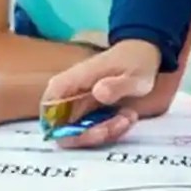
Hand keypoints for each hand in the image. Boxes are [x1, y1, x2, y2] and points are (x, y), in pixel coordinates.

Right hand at [38, 40, 156, 147]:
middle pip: (63, 129)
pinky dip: (109, 131)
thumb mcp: (134, 75)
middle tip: (121, 122)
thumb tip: (98, 93)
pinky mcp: (87, 111)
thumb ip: (117, 85)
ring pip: (78, 133)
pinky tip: (127, 117)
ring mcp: (76, 104)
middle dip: (92, 135)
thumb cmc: (135, 62)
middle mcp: (66, 95)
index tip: (97, 130)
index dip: (66, 130)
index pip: (49, 112)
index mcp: (69, 82)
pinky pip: (90, 130)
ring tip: (129, 116)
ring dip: (105, 133)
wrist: (141, 56)